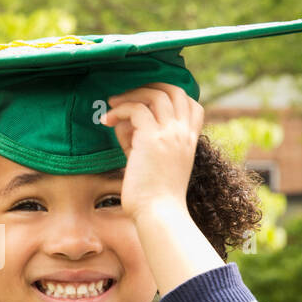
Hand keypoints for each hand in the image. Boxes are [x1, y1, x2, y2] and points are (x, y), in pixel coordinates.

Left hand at [101, 82, 203, 221]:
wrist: (158, 214)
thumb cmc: (153, 195)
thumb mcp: (152, 161)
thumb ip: (141, 139)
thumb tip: (123, 123)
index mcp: (189, 140)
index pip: (193, 104)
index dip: (171, 96)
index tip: (148, 102)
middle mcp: (183, 133)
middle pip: (175, 91)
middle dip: (150, 86)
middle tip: (128, 96)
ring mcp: (170, 134)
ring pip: (156, 95)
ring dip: (131, 95)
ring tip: (113, 105)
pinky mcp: (152, 139)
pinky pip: (137, 109)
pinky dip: (120, 110)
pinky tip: (108, 120)